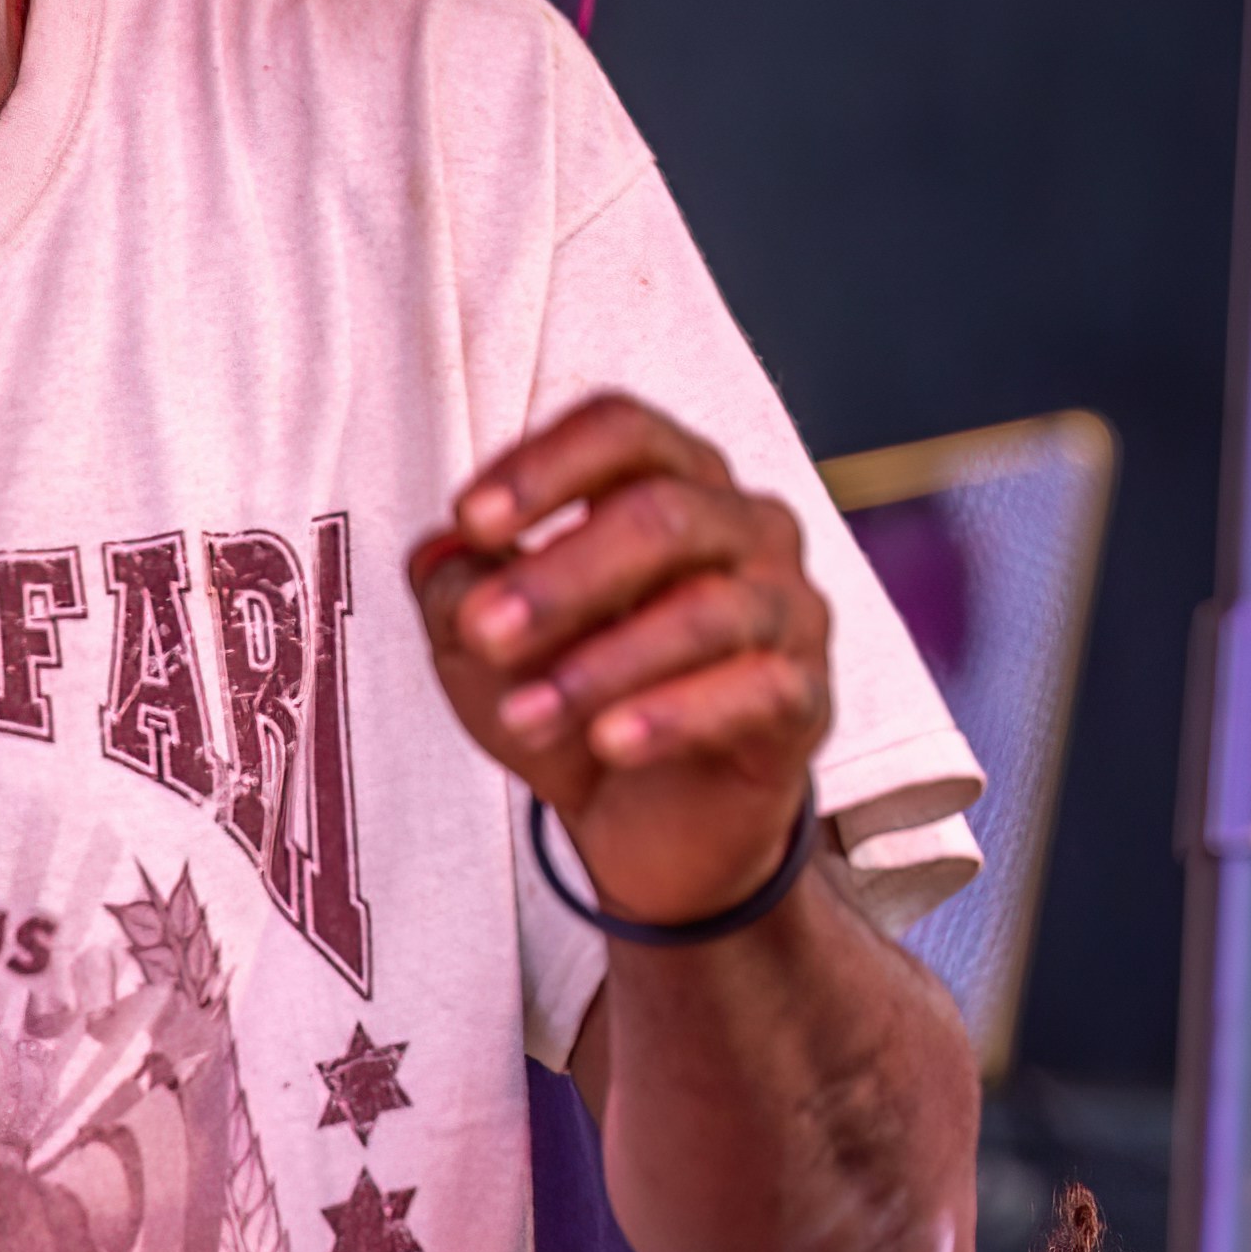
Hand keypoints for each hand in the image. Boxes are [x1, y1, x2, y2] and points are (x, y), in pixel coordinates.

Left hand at [419, 396, 834, 930]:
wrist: (653, 820)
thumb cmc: (580, 696)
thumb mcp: (486, 647)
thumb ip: (455, 591)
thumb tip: (446, 555)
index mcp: (671, 483)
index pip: (624, 431)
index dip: (547, 465)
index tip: (472, 519)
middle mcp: (745, 529)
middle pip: (667, 514)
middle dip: (563, 576)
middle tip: (484, 632)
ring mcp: (786, 610)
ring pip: (709, 609)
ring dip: (602, 663)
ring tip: (523, 715)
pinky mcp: (804, 698)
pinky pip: (756, 690)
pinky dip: (674, 716)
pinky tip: (611, 742)